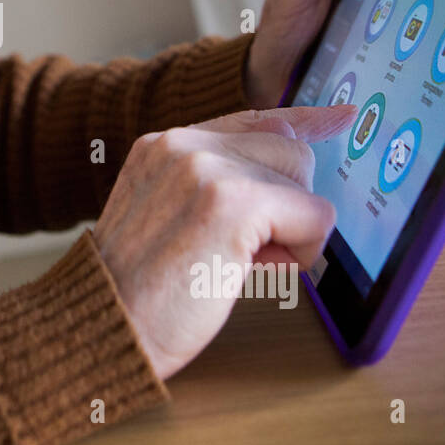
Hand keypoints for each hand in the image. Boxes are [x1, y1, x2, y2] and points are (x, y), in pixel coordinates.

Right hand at [92, 104, 354, 381]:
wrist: (102, 328)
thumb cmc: (137, 292)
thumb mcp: (166, 217)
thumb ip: (215, 187)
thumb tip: (290, 185)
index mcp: (164, 145)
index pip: (253, 118)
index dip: (304, 119)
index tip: (343, 115)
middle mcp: (183, 144)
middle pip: (290, 149)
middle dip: (285, 205)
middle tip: (239, 253)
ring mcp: (206, 168)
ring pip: (304, 181)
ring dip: (288, 231)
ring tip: (233, 264)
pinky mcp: (233, 201)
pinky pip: (315, 215)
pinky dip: (300, 253)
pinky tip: (250, 272)